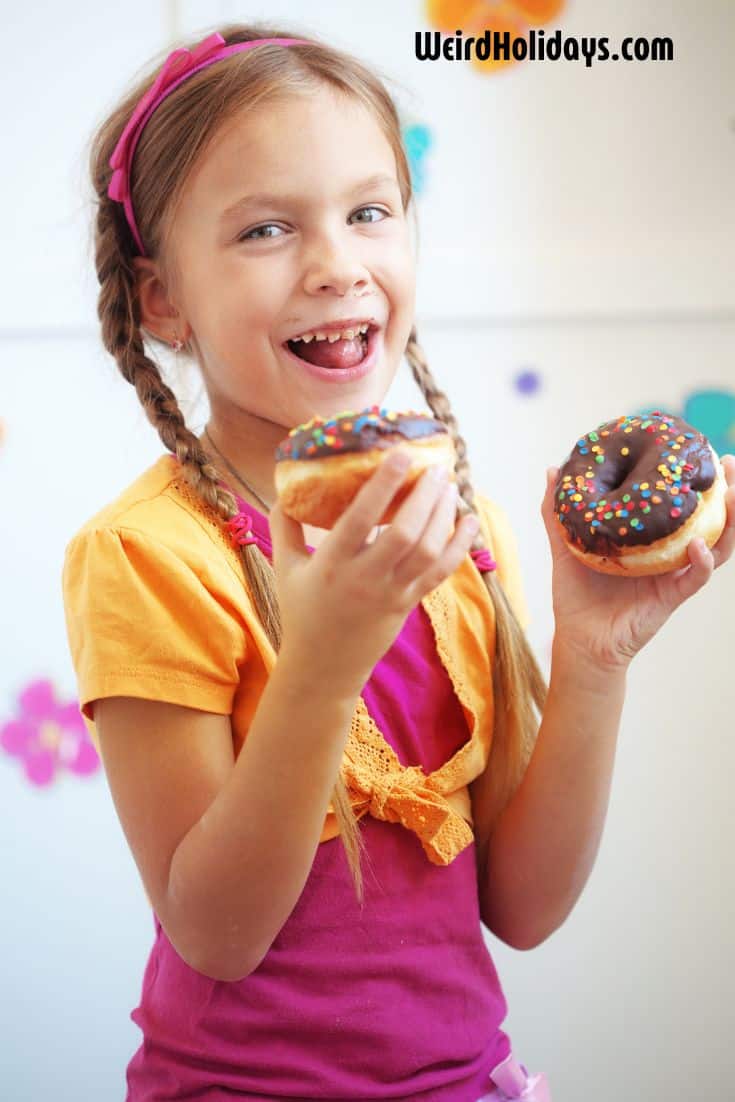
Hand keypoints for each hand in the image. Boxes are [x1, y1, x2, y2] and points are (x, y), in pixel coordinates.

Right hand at [268, 453, 479, 694]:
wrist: (324, 666)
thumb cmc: (302, 612)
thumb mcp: (285, 568)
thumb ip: (285, 525)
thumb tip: (288, 485)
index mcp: (331, 564)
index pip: (360, 519)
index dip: (383, 486)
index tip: (400, 455)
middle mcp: (364, 579)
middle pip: (405, 534)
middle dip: (424, 497)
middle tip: (435, 467)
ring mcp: (391, 593)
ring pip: (427, 551)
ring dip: (443, 515)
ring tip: (448, 485)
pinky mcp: (409, 604)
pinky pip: (441, 572)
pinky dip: (459, 545)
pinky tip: (470, 521)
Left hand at [540, 454, 734, 672]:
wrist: (577, 641)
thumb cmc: (576, 596)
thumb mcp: (566, 546)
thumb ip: (559, 512)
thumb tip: (554, 470)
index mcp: (650, 540)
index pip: (680, 506)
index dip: (693, 480)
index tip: (700, 449)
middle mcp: (668, 555)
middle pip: (709, 520)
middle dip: (727, 493)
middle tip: (729, 464)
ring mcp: (674, 577)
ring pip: (715, 546)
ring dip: (729, 522)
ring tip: (732, 495)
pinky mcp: (671, 599)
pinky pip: (695, 579)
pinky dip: (701, 562)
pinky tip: (699, 546)